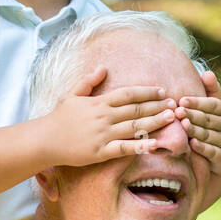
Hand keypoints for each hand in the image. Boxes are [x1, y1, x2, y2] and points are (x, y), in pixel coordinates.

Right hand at [43, 65, 178, 165]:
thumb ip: (89, 81)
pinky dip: (141, 146)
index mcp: (99, 102)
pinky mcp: (101, 152)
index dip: (147, 92)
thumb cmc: (58, 118)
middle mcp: (104, 117)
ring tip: (171, 119)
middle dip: (157, 106)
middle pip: (136, 109)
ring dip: (155, 122)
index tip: (162, 91)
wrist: (45, 140)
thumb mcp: (72, 94)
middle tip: (175, 105)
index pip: (128, 94)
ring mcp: (103, 134)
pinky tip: (155, 144)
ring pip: (135, 127)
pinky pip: (124, 148)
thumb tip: (103, 68)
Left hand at [174, 71, 220, 178]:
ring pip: (208, 134)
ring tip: (182, 125)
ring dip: (195, 130)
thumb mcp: (217, 110)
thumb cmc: (217, 128)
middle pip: (208, 119)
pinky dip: (202, 148)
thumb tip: (207, 72)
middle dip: (193, 115)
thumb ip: (212, 91)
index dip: (198, 102)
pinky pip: (212, 151)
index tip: (182, 100)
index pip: (212, 104)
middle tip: (177, 111)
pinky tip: (192, 143)